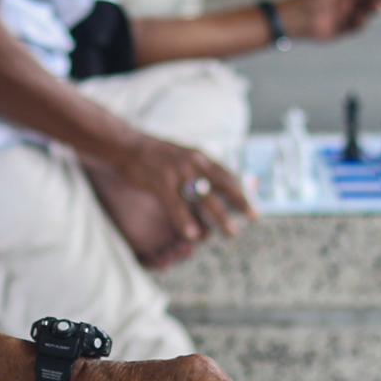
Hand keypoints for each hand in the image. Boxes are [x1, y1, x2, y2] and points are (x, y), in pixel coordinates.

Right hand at [109, 132, 255, 257]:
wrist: (125, 145)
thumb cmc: (153, 154)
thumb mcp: (181, 154)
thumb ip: (198, 167)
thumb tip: (213, 181)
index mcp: (199, 157)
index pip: (228, 174)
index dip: (242, 189)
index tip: (253, 202)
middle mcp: (193, 163)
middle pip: (223, 185)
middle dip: (241, 202)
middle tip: (255, 217)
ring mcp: (178, 173)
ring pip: (205, 199)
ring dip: (221, 218)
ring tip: (232, 233)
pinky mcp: (160, 183)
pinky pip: (177, 206)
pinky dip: (186, 221)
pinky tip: (193, 235)